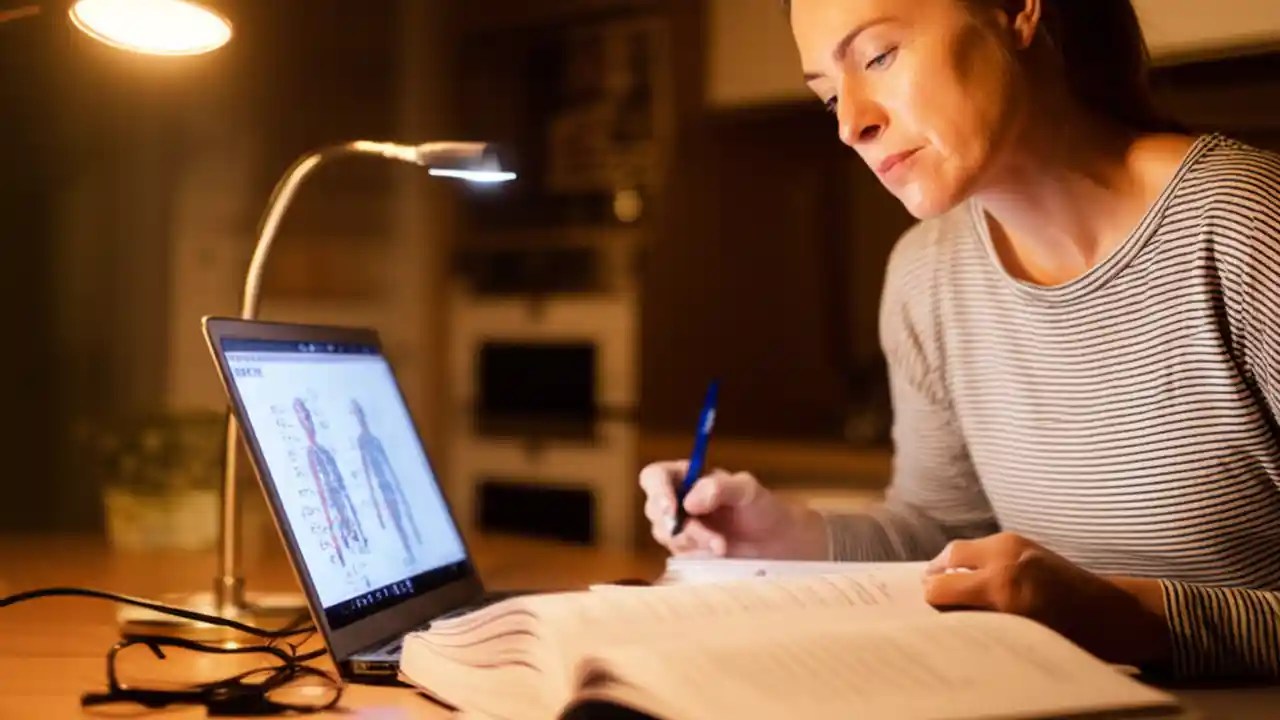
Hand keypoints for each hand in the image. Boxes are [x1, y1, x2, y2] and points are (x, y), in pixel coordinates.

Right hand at [638, 461, 827, 558]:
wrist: (776, 543)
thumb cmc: (762, 508)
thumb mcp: (747, 489)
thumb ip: (720, 487)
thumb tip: (690, 501)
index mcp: (686, 477)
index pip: (655, 477)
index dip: (657, 490)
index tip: (671, 508)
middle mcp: (677, 500)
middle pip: (654, 509)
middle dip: (675, 523)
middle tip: (700, 533)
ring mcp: (679, 528)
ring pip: (664, 534)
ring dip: (691, 540)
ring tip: (721, 544)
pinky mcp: (686, 552)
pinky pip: (677, 553)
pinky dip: (697, 553)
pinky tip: (720, 552)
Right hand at [924, 532, 1170, 667]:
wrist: (1118, 615)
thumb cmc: (1072, 638)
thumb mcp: (1020, 636)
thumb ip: (980, 619)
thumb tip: (947, 613)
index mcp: (1002, 585)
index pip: (940, 588)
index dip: (930, 602)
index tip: (924, 613)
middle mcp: (1004, 557)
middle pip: (948, 558)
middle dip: (934, 577)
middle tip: (927, 595)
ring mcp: (1015, 544)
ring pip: (963, 548)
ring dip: (952, 565)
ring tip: (948, 586)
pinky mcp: (1023, 540)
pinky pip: (984, 546)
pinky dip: (972, 559)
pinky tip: (974, 578)